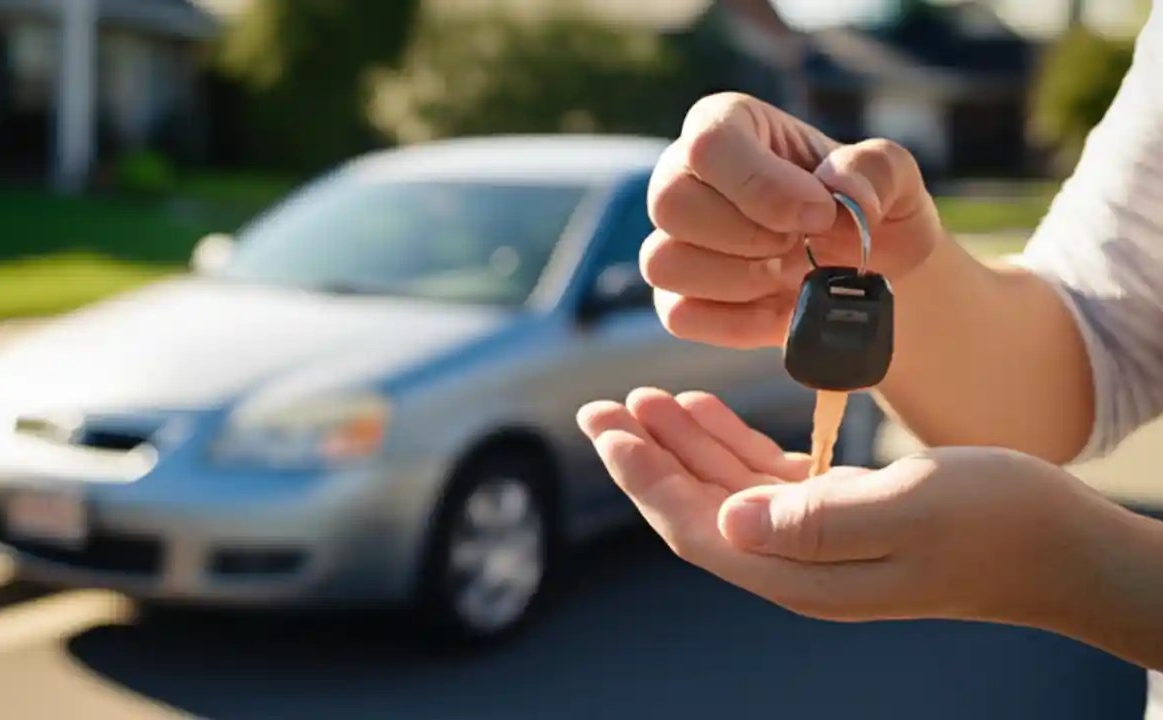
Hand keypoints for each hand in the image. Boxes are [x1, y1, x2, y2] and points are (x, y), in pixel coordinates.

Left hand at [576, 389, 1101, 625]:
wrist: (1063, 545)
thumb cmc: (996, 522)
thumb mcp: (908, 507)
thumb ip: (815, 520)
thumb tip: (728, 524)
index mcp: (803, 572)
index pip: (696, 528)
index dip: (645, 479)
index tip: (606, 430)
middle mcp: (799, 563)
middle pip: (697, 508)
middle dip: (645, 458)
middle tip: (599, 408)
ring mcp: (818, 540)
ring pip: (726, 489)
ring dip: (683, 444)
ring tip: (642, 398)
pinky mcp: (841, 514)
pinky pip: (765, 478)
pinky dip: (730, 442)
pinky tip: (706, 412)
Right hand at [643, 93, 942, 347]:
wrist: (875, 276)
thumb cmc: (873, 212)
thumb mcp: (897, 178)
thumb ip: (876, 170)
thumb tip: (839, 194)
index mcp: (731, 125)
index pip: (708, 143)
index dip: (760, 186)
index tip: (819, 213)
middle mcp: (686, 176)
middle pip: (670, 203)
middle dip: (748, 236)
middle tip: (802, 245)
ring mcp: (674, 240)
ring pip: (664, 262)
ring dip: (742, 279)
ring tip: (794, 276)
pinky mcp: (677, 297)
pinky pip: (680, 314)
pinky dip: (738, 321)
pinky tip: (782, 310)